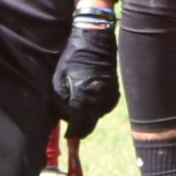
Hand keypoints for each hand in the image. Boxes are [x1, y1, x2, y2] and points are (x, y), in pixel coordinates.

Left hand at [51, 3, 118, 137]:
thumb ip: (61, 99)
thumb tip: (66, 116)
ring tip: (81, 112)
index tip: (68, 135)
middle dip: (81, 129)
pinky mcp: (115, 90)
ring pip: (99, 116)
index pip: (78, 122)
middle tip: (74, 131)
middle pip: (90, 123)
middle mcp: (97, 97)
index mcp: (82, 94)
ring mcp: (108, 94)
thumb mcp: (60, 77)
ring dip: (90, 117)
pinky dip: (100, 108)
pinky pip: (107, 107)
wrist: (95, 40)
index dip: (72, 131)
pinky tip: (93, 102)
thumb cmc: (73, 57)